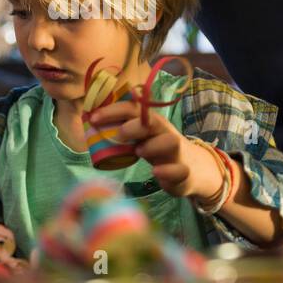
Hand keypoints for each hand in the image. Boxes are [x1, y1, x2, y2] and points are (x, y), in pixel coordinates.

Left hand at [87, 103, 222, 200]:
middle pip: (152, 122)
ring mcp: (175, 152)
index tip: (93, 118)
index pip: (133, 109)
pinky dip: (168, 171)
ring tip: (138, 152)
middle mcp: (164, 133)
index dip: (113, 111)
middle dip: (135, 125)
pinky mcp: (182, 172)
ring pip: (170, 142)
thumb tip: (91, 119)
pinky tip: (156, 172)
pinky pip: (179, 170)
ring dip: (153, 145)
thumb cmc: (157, 149)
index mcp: (150, 123)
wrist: (191, 169)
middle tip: (118, 134)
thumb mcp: (142, 136)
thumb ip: (121, 129)